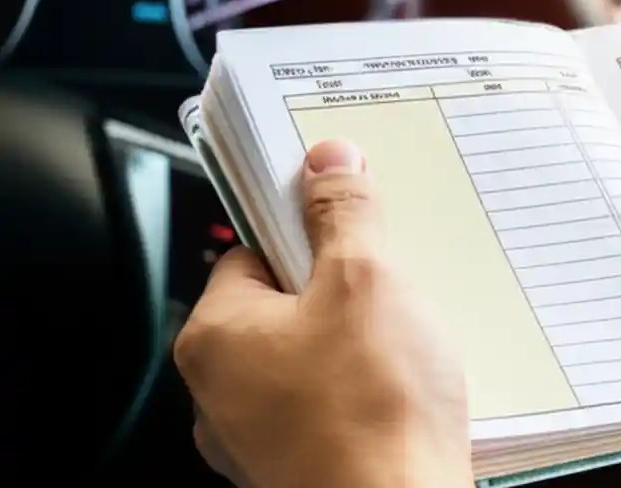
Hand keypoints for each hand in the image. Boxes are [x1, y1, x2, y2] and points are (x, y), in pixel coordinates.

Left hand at [174, 140, 471, 487]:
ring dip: (356, 345)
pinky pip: (328, 407)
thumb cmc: (373, 414)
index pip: (251, 252)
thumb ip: (344, 215)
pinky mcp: (298, 467)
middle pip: (283, 307)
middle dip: (342, 294)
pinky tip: (402, 395)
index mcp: (216, 337)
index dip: (307, 234)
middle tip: (391, 294)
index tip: (350, 227)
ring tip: (404, 348)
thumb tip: (328, 163)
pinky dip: (362, 394)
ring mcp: (257, 438)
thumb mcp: (367, 282)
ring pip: (309, 359)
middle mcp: (219, 392)